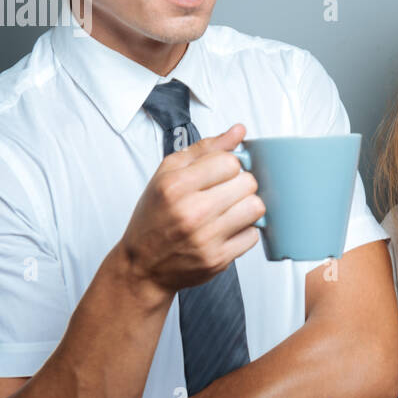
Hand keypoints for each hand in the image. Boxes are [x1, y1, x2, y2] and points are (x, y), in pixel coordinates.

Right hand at [118, 123, 266, 293]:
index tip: (219, 174)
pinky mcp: (218, 259)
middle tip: (224, 193)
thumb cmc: (153, 219)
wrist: (142, 266)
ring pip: (256, 208)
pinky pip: (253, 235)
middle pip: (248, 183)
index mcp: (176, 186)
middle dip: (239, 185)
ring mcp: (206, 238)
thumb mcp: (167, 175)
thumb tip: (238, 131)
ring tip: (229, 210)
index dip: (228, 165)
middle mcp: (192, 212)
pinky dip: (244, 231)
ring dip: (246, 207)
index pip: (230, 161)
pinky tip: (227, 229)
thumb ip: (205, 149)